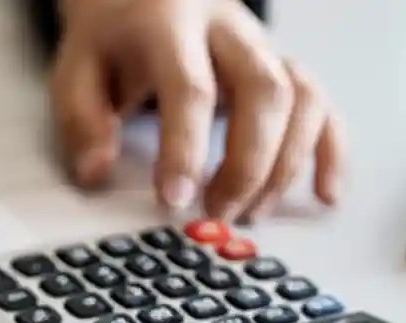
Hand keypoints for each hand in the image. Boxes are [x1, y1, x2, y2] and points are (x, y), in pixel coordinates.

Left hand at [48, 0, 342, 222]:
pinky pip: (323, 105)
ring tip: (248, 213)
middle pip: (263, 92)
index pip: (190, 88)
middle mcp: (228, 30)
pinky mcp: (283, 65)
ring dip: (283, 165)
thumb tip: (95, 172)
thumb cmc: (111, 38)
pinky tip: (324, 194)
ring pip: (301, 98)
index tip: (175, 199)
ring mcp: (263, 46)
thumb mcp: (75, 69)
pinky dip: (329, 152)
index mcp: (171, 25)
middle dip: (246, 165)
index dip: (186, 148)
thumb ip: (82, 120)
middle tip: (216, 215)